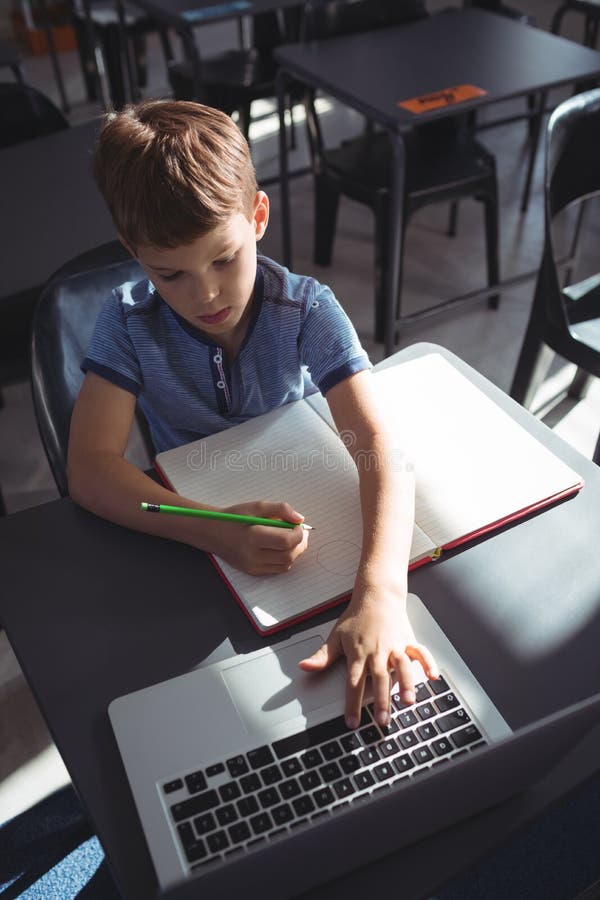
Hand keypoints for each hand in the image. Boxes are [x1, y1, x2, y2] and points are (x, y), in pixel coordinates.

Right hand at [210, 501, 308, 574]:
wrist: (212, 531)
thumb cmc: (234, 517)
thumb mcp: (257, 506)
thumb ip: (281, 509)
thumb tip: (299, 519)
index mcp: (253, 537)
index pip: (287, 541)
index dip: (298, 533)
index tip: (298, 525)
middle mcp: (253, 555)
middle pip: (289, 555)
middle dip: (300, 543)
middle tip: (299, 532)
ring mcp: (252, 566)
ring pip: (286, 564)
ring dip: (294, 552)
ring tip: (290, 538)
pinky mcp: (252, 571)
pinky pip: (277, 569)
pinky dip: (285, 559)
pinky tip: (280, 547)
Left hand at [299, 583, 437, 728]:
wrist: (377, 594)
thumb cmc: (357, 616)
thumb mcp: (336, 636)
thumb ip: (322, 656)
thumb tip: (304, 667)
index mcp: (359, 653)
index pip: (354, 683)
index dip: (352, 704)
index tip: (352, 722)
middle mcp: (378, 652)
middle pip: (379, 679)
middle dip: (381, 701)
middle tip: (383, 721)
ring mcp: (395, 646)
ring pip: (402, 667)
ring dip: (406, 684)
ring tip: (408, 702)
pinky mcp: (408, 640)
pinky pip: (421, 652)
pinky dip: (428, 663)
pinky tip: (433, 677)